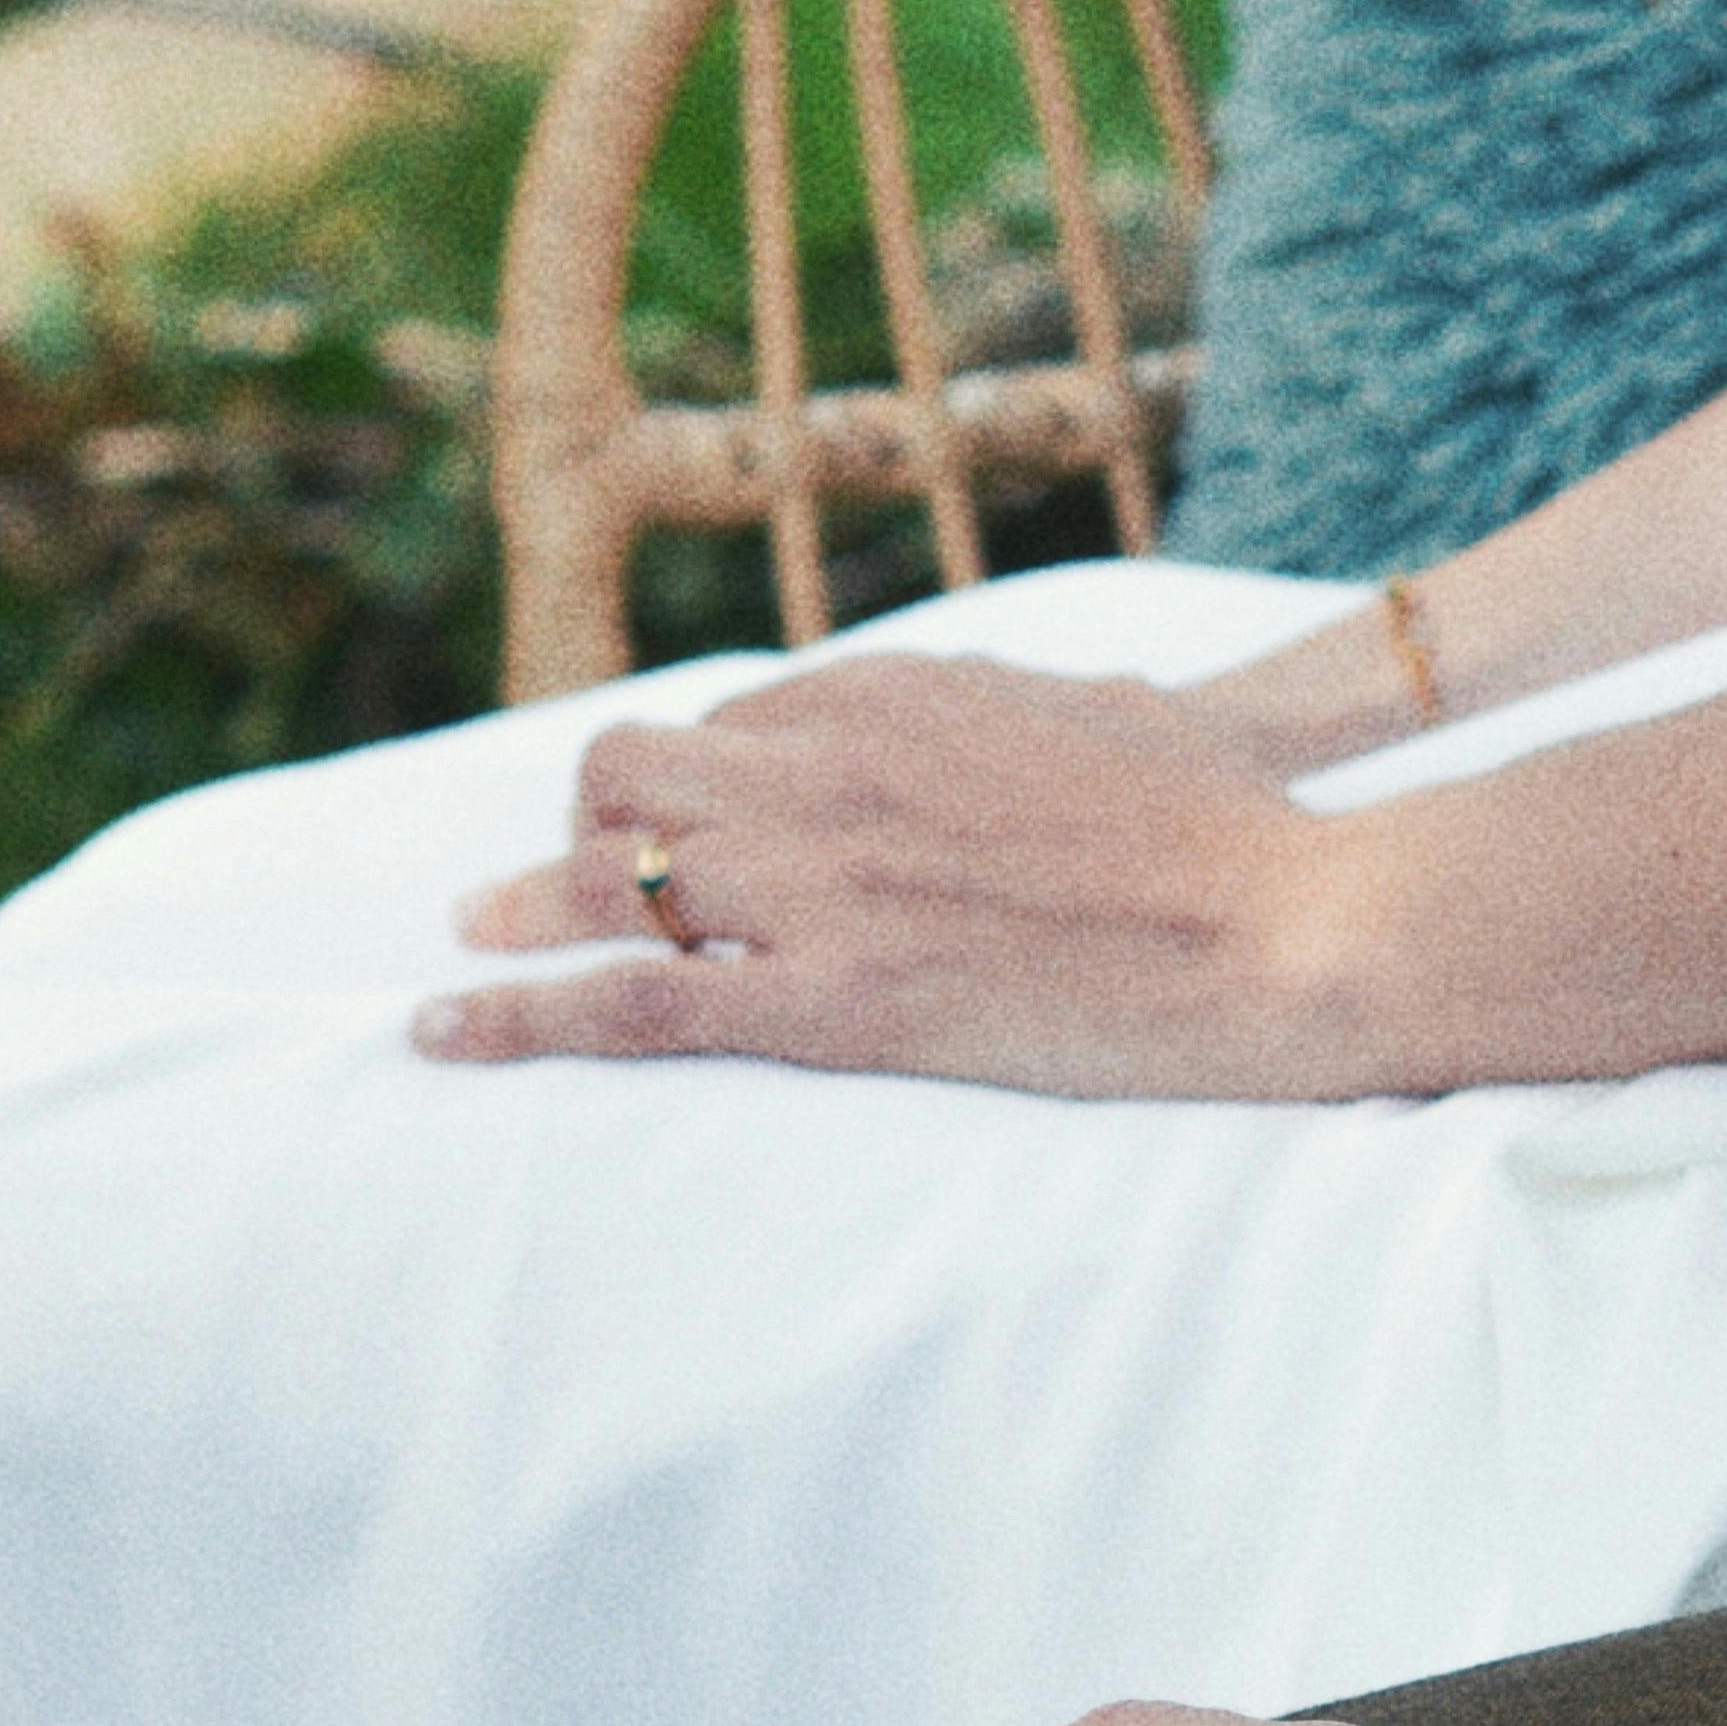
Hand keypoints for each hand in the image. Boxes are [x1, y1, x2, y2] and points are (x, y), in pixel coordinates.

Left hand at [417, 656, 1373, 1098]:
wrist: (1284, 927)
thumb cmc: (1237, 835)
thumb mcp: (1118, 714)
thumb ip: (1020, 707)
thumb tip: (997, 719)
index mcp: (896, 689)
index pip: (736, 719)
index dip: (703, 777)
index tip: (695, 824)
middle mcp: (829, 768)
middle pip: (633, 772)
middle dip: (595, 821)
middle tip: (578, 878)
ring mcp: (822, 886)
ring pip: (607, 876)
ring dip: (520, 910)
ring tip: (466, 940)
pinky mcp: (832, 1002)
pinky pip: (631, 1003)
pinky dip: (518, 1019)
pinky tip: (442, 1036)